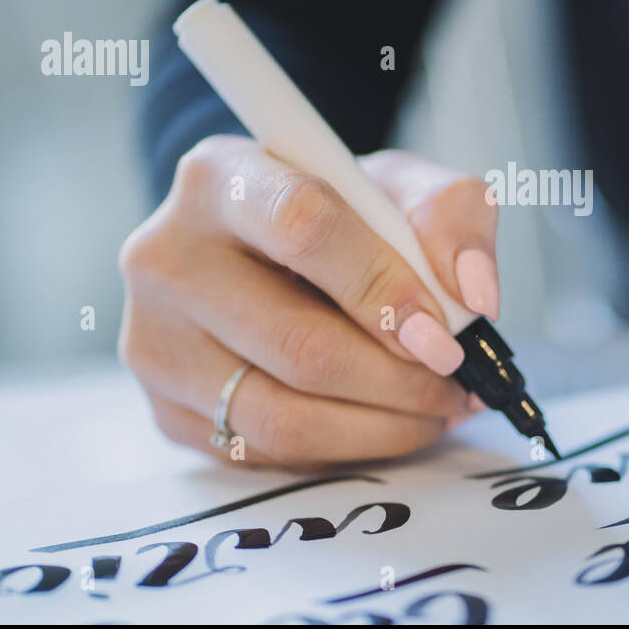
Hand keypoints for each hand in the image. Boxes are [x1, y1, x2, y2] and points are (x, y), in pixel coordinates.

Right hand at [118, 136, 500, 465]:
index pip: (303, 226)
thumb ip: (452, 216)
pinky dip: (345, 449)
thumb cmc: (339, 214)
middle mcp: (166, 256)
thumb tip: (473, 296)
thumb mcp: (403, 186)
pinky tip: (385, 421)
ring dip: (382, 426)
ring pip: (282, 415)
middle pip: (297, 343)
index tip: (441, 330)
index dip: (383, 286)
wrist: (269, 249)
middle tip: (455, 381)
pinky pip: (266, 452)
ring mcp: (155, 340)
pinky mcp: (164, 407)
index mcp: (220, 177)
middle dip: (399, 378)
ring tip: (434, 409)